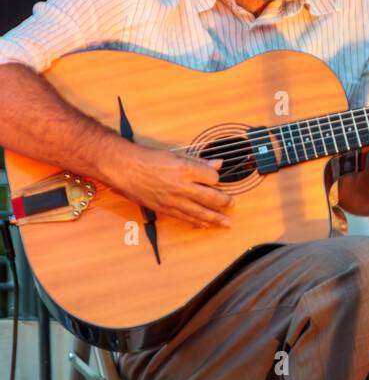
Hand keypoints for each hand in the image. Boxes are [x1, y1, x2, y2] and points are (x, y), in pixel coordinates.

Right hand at [105, 146, 234, 228]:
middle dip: (223, 202)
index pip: (211, 177)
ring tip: (226, 223)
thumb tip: (218, 164)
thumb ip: (198, 162)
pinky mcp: (165, 209)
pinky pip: (185, 217)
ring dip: (215, 218)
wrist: (126, 169)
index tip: (217, 179)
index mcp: (185, 169)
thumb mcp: (176, 155)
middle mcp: (181, 186)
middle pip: (209, 197)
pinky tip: (205, 225)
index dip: (217, 178)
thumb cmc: (148, 159)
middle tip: (232, 204)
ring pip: (199, 212)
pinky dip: (197, 222)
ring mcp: (173, 199)